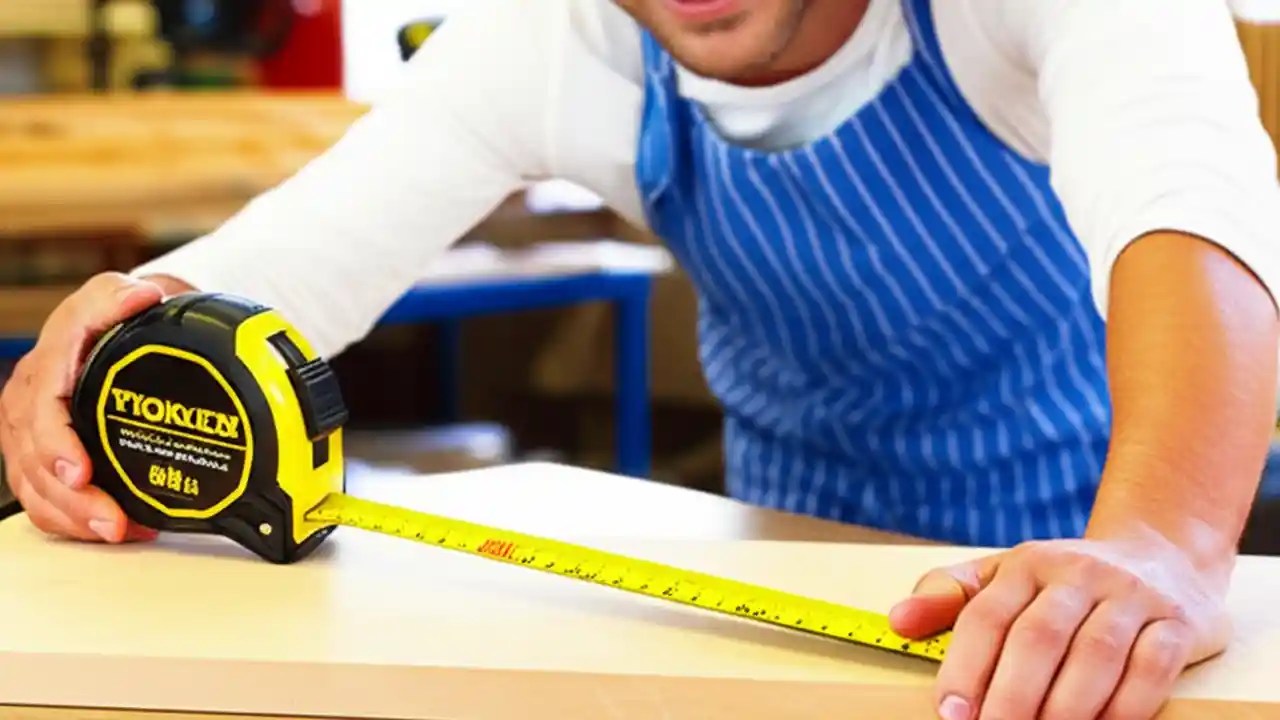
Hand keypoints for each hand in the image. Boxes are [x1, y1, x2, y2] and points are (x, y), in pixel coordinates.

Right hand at [0, 272, 189, 542]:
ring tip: (117, 531)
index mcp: (45, 367)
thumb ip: (119, 297)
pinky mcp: (42, 455)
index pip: (40, 412)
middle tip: (111, 520)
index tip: (80, 472)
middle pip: (36, 461)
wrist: (120, 323)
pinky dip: (72, 520)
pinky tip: (108, 530)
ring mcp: (32, 432)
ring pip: (37, 487)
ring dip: (75, 517)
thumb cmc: (116, 314)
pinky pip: (43, 498)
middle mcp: (30, 401)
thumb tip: (142, 296)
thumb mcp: (114, 295)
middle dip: (73, 498)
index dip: (57, 446)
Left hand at [889, 533, 1232, 719]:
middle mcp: (1077, 573)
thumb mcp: (1003, 577)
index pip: (987, 617)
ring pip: (1094, 654)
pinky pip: (1151, 666)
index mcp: (1026, 564)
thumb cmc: (1063, 583)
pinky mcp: (1178, 621)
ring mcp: (1131, 595)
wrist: (1160, 553)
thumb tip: (897, 623)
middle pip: (1037, 638)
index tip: (951, 713)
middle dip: (1011, 696)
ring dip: (1065, 707)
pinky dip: (1126, 706)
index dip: (965, 667)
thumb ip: (948, 598)